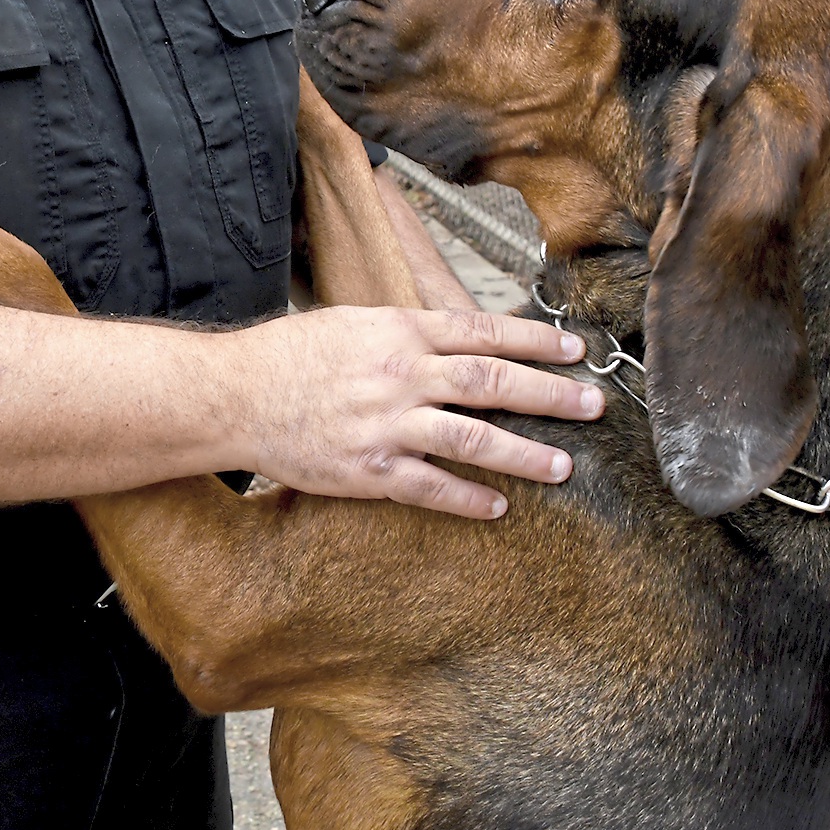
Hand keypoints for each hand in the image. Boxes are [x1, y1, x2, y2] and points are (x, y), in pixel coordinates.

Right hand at [222, 306, 602, 518]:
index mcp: (400, 331)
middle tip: (594, 405)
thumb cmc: (292, 354)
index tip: (576, 350)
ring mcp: (386, 424)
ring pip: (471, 437)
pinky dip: (467, 499)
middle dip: (549, 394)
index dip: (535, 340)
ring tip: (564, 464)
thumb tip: (462, 337)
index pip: (484, 331)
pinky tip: (498, 508)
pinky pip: (430, 487)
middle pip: (491, 381)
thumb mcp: (355, 322)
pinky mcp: (368, 470)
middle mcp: (401, 374)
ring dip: (523, 453)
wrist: (235, 395)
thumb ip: (409, 331)